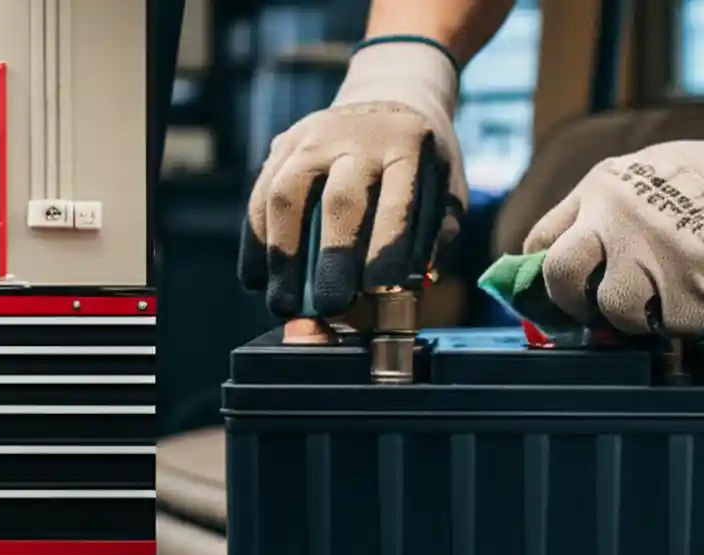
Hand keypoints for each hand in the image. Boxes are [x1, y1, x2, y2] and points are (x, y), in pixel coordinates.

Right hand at [239, 41, 467, 319]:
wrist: (389, 100)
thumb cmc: (421, 162)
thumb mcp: (446, 189)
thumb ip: (435, 239)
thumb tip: (411, 287)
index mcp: (409, 145)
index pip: (397, 203)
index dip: (385, 251)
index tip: (377, 294)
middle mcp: (358, 136)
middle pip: (340, 200)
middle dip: (332, 260)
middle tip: (328, 307)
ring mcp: (314, 136)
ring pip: (287, 195)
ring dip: (282, 255)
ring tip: (282, 301)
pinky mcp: (283, 145)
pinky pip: (261, 195)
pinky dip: (256, 241)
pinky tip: (256, 277)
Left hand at [523, 110, 703, 334]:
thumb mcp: (638, 174)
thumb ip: (596, 210)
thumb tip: (553, 256)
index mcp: (600, 189)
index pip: (540, 242)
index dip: (541, 275)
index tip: (556, 290)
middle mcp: (620, 217)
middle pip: (560, 275)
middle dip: (568, 302)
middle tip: (588, 309)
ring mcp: (658, 249)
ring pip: (615, 310)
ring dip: (632, 318)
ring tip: (654, 302)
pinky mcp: (697, 279)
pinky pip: (671, 323)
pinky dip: (682, 320)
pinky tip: (696, 297)